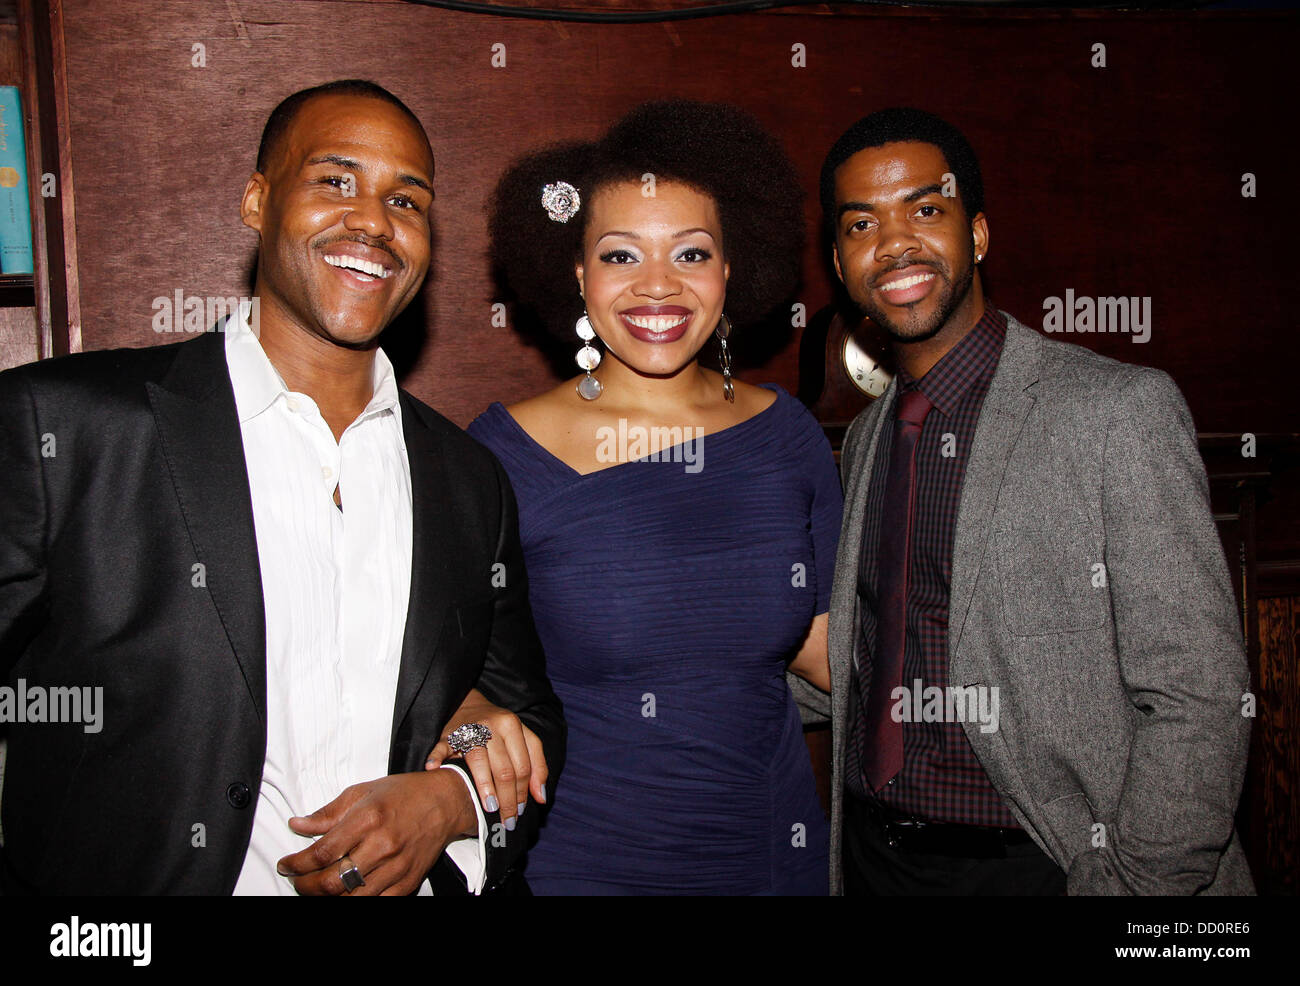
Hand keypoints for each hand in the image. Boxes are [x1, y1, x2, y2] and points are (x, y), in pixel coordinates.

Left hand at [277, 771, 475, 895]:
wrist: (445, 802)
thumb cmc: (404, 794)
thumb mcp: (362, 792)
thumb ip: (328, 813)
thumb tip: (297, 825)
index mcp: (368, 819)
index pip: (321, 853)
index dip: (297, 864)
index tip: (286, 865)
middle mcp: (382, 845)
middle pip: (331, 882)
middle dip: (305, 886)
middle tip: (298, 880)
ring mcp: (396, 867)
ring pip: (350, 899)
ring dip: (326, 897)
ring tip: (318, 887)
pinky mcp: (407, 882)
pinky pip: (375, 903)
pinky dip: (354, 901)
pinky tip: (345, 893)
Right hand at [425, 687, 547, 830]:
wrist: (466, 704)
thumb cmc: (499, 728)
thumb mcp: (523, 740)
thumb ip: (537, 765)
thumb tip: (541, 798)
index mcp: (513, 726)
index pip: (523, 766)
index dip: (523, 792)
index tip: (519, 812)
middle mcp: (492, 726)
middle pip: (504, 770)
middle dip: (507, 800)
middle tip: (507, 820)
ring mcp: (469, 729)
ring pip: (479, 762)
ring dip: (485, 788)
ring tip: (489, 809)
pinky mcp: (447, 734)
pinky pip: (441, 747)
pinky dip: (437, 758)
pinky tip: (435, 770)